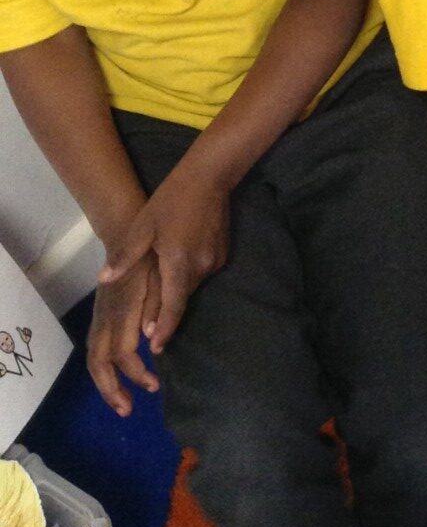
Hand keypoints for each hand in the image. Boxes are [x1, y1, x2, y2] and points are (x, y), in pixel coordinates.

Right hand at [87, 255, 160, 415]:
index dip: (137, 373)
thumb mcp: (160, 274)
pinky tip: (115, 380)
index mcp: (121, 310)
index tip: (155, 384)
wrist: (127, 229)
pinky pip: (95, 348)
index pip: (123, 352)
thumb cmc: (152, 251)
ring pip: (93, 358)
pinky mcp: (100, 315)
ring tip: (123, 404)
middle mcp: (105, 316)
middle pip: (99, 362)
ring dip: (105, 384)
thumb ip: (158, 305)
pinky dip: (102, 369)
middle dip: (112, 389)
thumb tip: (153, 339)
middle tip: (129, 410)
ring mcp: (99, 316)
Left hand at [99, 168, 229, 352]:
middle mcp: (201, 267)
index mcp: (179, 264)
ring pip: (192, 286)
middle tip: (149, 329)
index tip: (156, 349)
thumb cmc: (170, 200)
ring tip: (161, 298)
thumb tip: (104, 280)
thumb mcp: (142, 227)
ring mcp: (215, 261)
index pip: (173, 308)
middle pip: (181, 298)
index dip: (164, 330)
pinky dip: (188, 277)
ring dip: (177, 293)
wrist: (209, 177)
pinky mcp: (222, 254)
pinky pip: (202, 273)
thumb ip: (125, 257)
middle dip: (166, 314)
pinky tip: (178, 268)